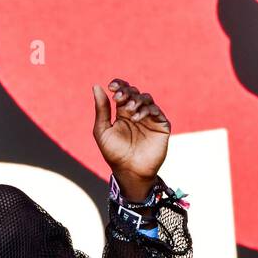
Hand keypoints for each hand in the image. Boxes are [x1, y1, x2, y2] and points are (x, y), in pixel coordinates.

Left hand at [92, 79, 170, 200]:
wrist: (130, 171)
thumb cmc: (114, 154)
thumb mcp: (102, 130)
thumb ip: (101, 110)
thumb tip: (96, 86)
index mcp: (123, 112)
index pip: (123, 92)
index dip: (119, 85)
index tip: (111, 86)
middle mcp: (137, 113)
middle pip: (135, 92)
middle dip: (127, 92)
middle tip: (119, 98)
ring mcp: (150, 118)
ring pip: (146, 98)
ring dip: (137, 100)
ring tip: (129, 110)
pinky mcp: (161, 125)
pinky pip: (156, 111)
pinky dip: (146, 110)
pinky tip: (136, 118)